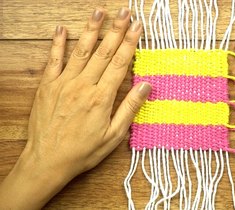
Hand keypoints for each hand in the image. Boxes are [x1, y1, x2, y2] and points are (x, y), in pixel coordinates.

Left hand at [0, 7, 150, 208]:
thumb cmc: (83, 151)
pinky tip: (62, 29)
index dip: (130, 43)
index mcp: (101, 98)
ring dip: (92, 29)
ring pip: (81, 50)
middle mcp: (83, 85)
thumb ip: (129, 108)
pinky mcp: (48, 86)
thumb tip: (146, 86)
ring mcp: (64, 83)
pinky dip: (58, 43)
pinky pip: (54, 60)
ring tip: (100, 12)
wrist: (48, 160)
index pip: (120, 63)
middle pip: (104, 52)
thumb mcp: (113, 136)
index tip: (138, 27)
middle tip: (125, 12)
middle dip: (116, 30)